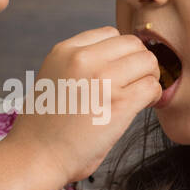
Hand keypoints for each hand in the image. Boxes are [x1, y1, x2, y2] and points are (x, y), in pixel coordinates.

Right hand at [5, 26, 160, 183]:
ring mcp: (103, 79)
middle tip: (134, 83)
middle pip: (133, 44)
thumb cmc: (43, 127)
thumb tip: (112, 63)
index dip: (120, 53)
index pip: (110, 34)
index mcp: (65, 51)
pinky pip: (152, 87)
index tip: (119, 72)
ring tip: (139, 95)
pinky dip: (153, 96)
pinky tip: (142, 106)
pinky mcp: (119, 103)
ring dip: (148, 78)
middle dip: (138, 63)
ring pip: (148, 62)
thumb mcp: (52, 78)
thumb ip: (78, 65)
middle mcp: (84, 58)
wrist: (35, 156)